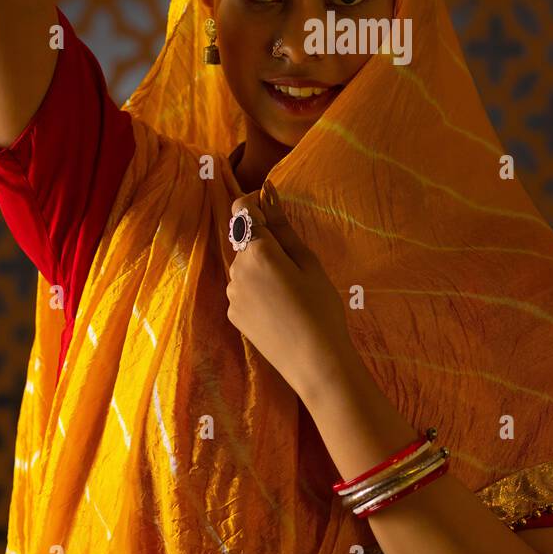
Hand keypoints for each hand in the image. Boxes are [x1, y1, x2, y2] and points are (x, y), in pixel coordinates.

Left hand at [225, 183, 355, 402]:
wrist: (315, 362)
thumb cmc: (321, 308)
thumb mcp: (308, 262)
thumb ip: (283, 226)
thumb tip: (267, 190)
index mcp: (257, 251)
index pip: (242, 209)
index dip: (257, 204)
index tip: (275, 212)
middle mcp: (236, 269)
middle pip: (245, 240)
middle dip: (264, 242)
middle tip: (296, 265)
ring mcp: (231, 294)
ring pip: (244, 266)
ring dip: (260, 267)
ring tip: (290, 291)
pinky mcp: (232, 314)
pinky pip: (243, 289)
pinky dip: (257, 289)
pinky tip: (280, 308)